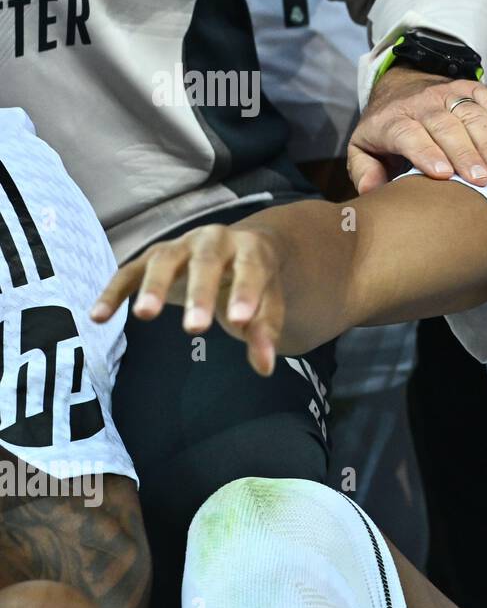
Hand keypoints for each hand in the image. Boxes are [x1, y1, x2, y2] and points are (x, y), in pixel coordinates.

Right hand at [90, 225, 284, 376]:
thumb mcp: (268, 302)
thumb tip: (265, 367)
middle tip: (195, 328)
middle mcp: (213, 239)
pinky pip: (127, 272)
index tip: (239, 321)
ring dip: (153, 287)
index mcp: (250, 248)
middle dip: (199, 293)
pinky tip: (98, 317)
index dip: (245, 293)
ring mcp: (179, 245)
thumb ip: (265, 331)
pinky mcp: (149, 257)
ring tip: (144, 316)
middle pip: (205, 262)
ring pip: (163, 260)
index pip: (250, 269)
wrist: (238, 248)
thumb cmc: (254, 281)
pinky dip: (112, 292)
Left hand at [347, 66, 486, 193]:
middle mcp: (421, 103)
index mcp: (392, 120)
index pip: (408, 134)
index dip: (426, 152)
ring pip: (470, 114)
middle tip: (482, 180)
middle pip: (445, 126)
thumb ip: (364, 172)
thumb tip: (373, 193)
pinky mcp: (469, 88)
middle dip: (466, 153)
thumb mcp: (364, 149)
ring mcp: (448, 93)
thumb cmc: (386, 129)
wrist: (399, 87)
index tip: (444, 174)